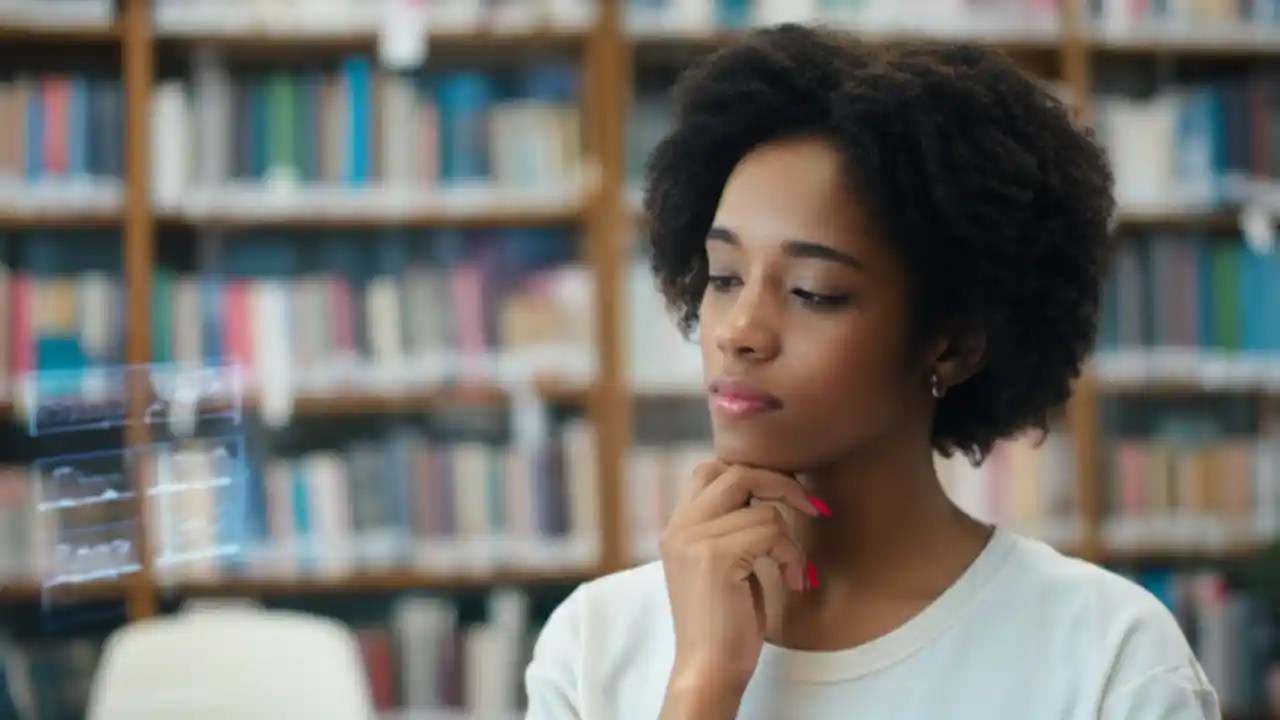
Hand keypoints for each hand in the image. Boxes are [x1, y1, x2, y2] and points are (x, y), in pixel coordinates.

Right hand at [658, 461, 821, 717]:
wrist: (708, 670)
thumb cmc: (725, 625)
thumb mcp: (724, 566)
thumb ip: (731, 528)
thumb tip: (769, 493)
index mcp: (677, 528)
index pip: (709, 470)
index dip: (751, 472)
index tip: (786, 495)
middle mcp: (679, 528)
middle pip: (734, 471)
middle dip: (780, 483)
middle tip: (810, 507)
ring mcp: (693, 539)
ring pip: (762, 506)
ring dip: (791, 539)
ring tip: (792, 570)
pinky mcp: (714, 556)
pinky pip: (771, 531)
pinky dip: (792, 555)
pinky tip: (791, 582)